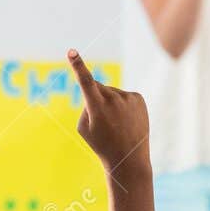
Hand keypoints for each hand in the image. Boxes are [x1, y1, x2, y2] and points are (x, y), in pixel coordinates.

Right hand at [68, 49, 149, 178]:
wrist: (129, 159)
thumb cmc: (102, 145)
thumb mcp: (84, 127)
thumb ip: (86, 104)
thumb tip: (98, 89)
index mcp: (96, 106)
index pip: (85, 81)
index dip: (77, 65)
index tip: (72, 51)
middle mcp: (114, 99)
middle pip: (96, 87)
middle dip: (95, 97)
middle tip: (102, 121)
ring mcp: (128, 97)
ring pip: (111, 91)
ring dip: (109, 103)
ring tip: (116, 124)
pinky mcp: (138, 98)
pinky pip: (123, 95)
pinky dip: (122, 104)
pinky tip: (126, 120)